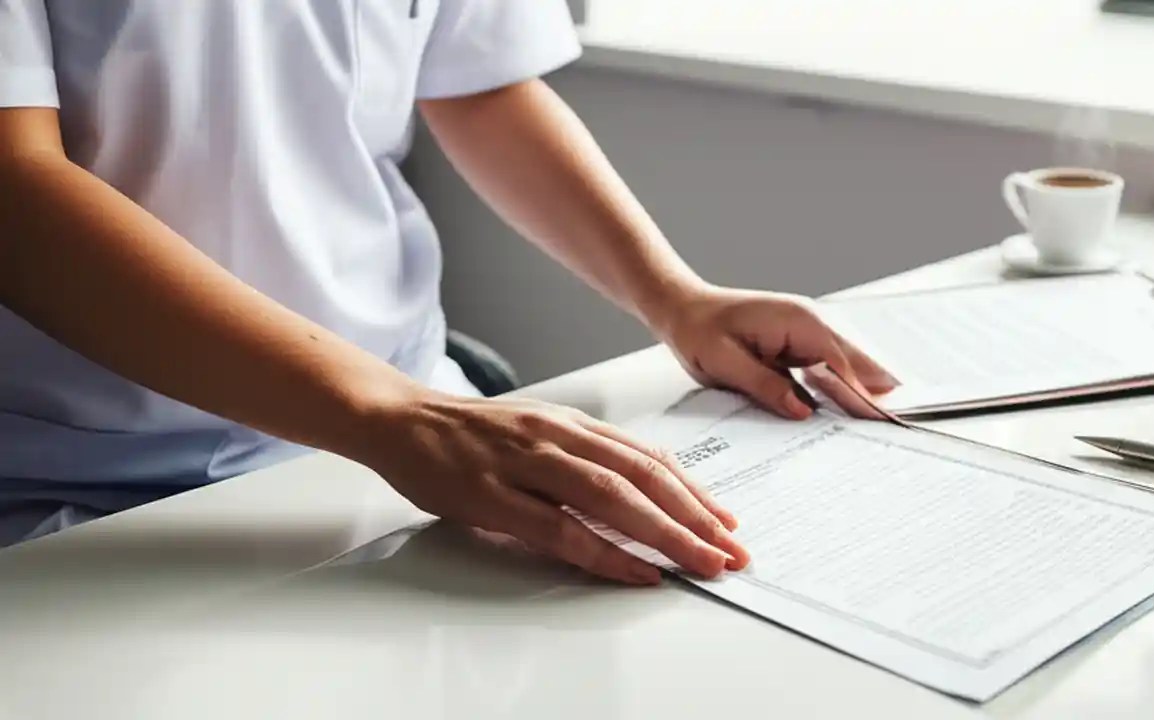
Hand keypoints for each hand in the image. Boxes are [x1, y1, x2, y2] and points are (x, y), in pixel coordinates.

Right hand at [357, 393, 749, 584]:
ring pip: (614, 498)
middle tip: (731, 550)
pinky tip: (636, 570)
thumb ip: (583, 456)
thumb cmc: (469, 434)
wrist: (401, 419)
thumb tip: (638, 487)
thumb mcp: (537, 432)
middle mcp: (558, 438)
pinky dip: (606, 552)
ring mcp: (527, 464)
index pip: (648, 457)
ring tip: (701, 561)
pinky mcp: (496, 496)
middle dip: (696, 517)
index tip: (725, 520)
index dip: (694, 490)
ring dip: (666, 533)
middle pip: (644, 477)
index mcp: (572, 424)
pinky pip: (562, 529)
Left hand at [653, 285, 897, 419]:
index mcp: (800, 321)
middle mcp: (812, 323)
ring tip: (877, 428)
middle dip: (872, 395)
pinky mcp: (801, 344)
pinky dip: (838, 390)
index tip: (882, 423)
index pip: (842, 364)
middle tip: (895, 430)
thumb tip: (803, 411)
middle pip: (856, 363)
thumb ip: (765, 385)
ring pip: (846, 368)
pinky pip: (828, 370)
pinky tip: (844, 416)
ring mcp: (809, 333)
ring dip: (857, 394)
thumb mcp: (725, 362)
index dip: (863, 395)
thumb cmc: (699, 331)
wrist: (685, 310)